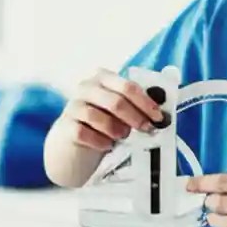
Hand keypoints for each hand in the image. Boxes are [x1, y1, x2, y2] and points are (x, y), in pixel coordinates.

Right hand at [51, 68, 165, 151]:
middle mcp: (86, 88)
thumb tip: (160, 113)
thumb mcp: (119, 113)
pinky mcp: (65, 126)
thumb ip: (135, 107)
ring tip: (122, 137)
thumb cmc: (101, 126)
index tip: (158, 117)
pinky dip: (100, 141)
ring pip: (99, 117)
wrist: (73, 147)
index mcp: (103, 79)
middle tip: (146, 129)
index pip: (128, 86)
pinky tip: (106, 145)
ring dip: (116, 130)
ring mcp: (73, 106)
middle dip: (135, 117)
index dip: (146, 102)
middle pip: (115, 101)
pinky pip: (84, 133)